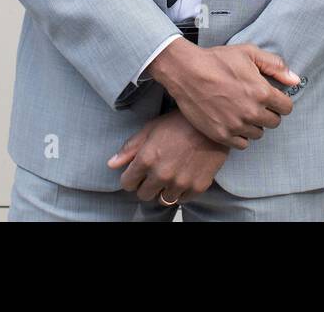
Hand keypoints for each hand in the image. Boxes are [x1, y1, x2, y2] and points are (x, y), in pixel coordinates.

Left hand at [107, 109, 230, 204]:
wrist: (212, 124)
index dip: (130, 178)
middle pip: (143, 195)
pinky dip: (180, 191)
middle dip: (146, 185)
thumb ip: (130, 148)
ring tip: (170, 175)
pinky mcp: (197, 187)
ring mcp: (180, 183)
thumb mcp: (151, 128)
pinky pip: (182, 199)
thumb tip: (112, 164)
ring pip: (163, 200)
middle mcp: (162, 174)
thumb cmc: (179, 122)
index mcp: (146, 159)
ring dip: (163, 190)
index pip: (127, 183)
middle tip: (154, 173)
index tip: (136, 173)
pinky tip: (183, 176)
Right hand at [148, 40, 298, 147]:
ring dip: (254, 124)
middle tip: (255, 103)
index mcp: (262, 92)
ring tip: (242, 111)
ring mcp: (236, 126)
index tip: (272, 98)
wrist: (187, 72)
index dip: (280, 101)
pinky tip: (233, 122)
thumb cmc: (217, 60)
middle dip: (268, 113)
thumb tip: (295, 80)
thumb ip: (276, 66)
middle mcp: (252, 112)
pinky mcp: (221, 135)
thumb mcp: (249, 53)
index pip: (286, 108)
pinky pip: (242, 144)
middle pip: (274, 122)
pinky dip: (240, 135)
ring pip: (258, 134)